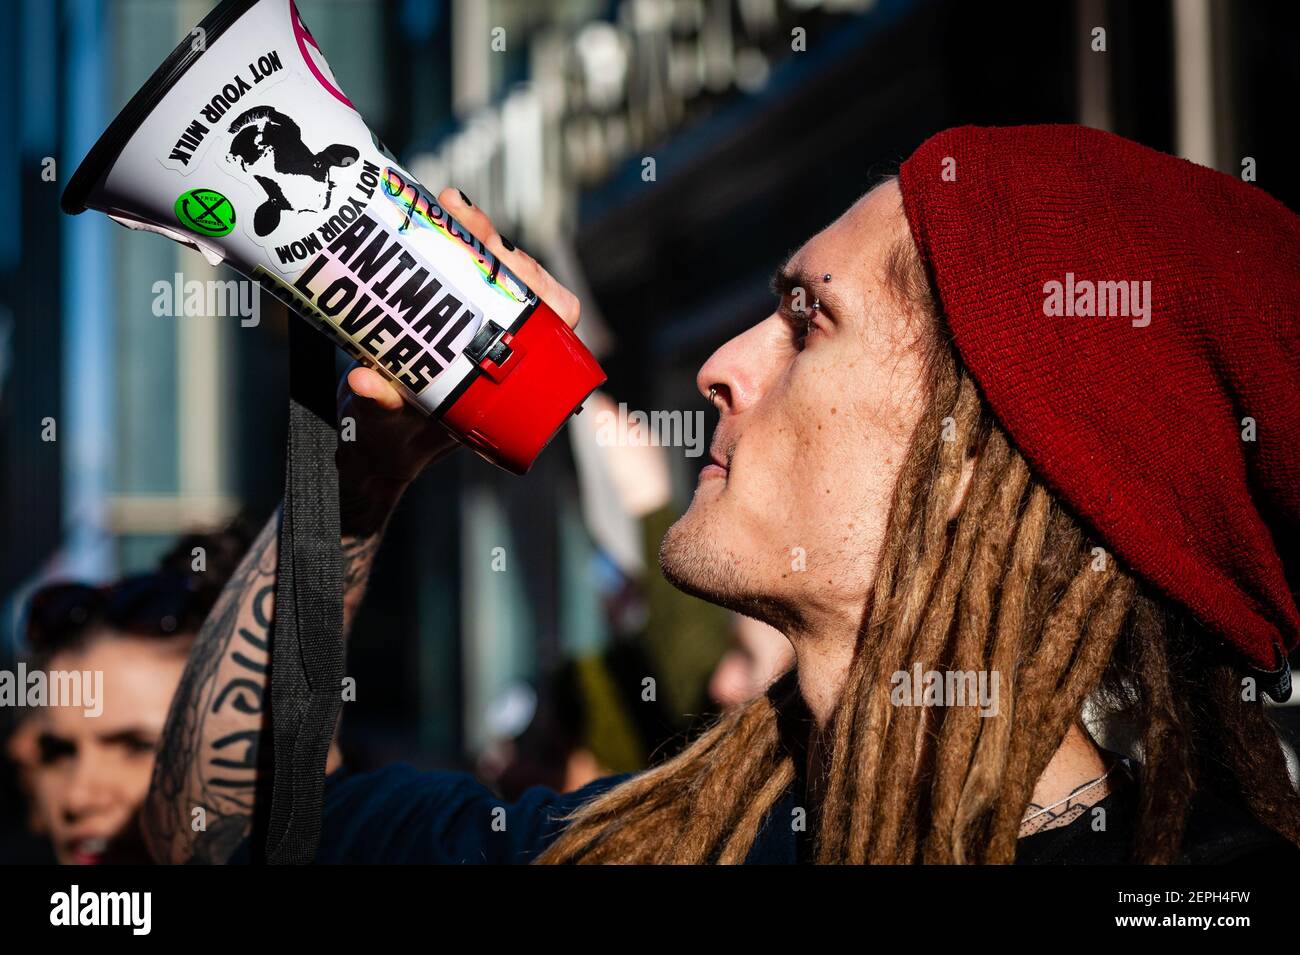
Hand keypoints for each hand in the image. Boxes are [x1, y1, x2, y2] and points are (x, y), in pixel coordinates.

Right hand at [335, 188, 581, 520]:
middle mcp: (501, 352)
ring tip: (447, 205)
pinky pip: (463, 271)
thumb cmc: (393, 443)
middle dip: (494, 245)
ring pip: (494, 272)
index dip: (540, 288)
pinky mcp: (449, 312)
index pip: (553, 325)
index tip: (504, 261)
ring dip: (474, 235)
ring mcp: (477, 328)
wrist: (375, 448)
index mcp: (510, 382)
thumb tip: (363, 382)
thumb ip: (380, 406)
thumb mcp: (386, 426)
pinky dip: (451, 241)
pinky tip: (435, 213)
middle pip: (522, 285)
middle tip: (459, 213)